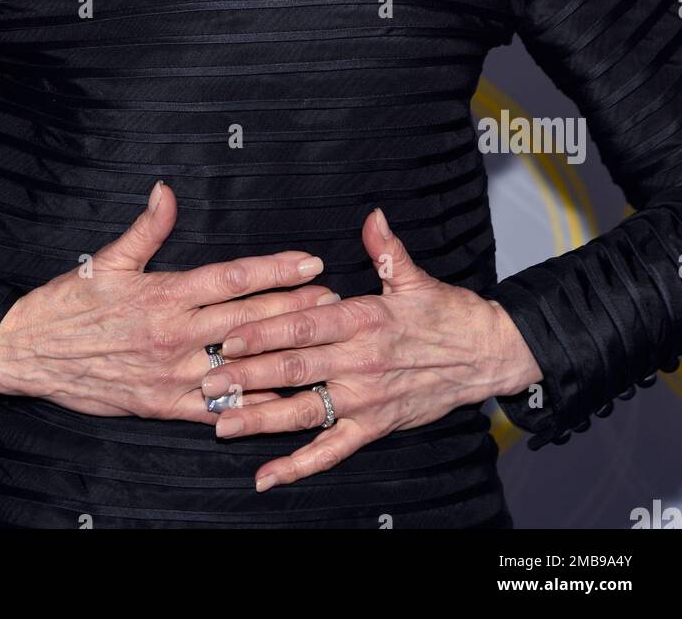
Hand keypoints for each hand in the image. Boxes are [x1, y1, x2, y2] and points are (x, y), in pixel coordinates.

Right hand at [0, 180, 338, 423]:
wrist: (27, 352)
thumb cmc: (67, 304)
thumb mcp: (107, 259)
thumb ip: (148, 227)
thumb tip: (167, 190)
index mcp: (164, 293)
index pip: (233, 277)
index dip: (276, 268)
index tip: (310, 260)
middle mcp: (173, 333)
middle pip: (248, 319)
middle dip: (295, 308)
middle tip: (334, 300)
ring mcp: (169, 372)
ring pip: (239, 364)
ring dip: (282, 355)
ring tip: (320, 346)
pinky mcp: (160, 404)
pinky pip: (214, 407)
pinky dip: (248, 404)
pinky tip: (279, 399)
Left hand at [200, 208, 542, 490]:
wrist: (487, 354)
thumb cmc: (447, 312)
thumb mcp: (414, 276)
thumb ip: (385, 248)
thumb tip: (372, 216)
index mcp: (364, 319)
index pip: (305, 324)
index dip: (264, 329)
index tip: (228, 333)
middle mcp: (361, 361)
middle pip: (295, 368)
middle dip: (248, 374)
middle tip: (206, 379)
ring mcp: (367, 398)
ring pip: (305, 412)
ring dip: (261, 419)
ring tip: (221, 425)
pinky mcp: (376, 426)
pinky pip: (332, 450)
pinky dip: (298, 465)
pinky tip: (266, 476)